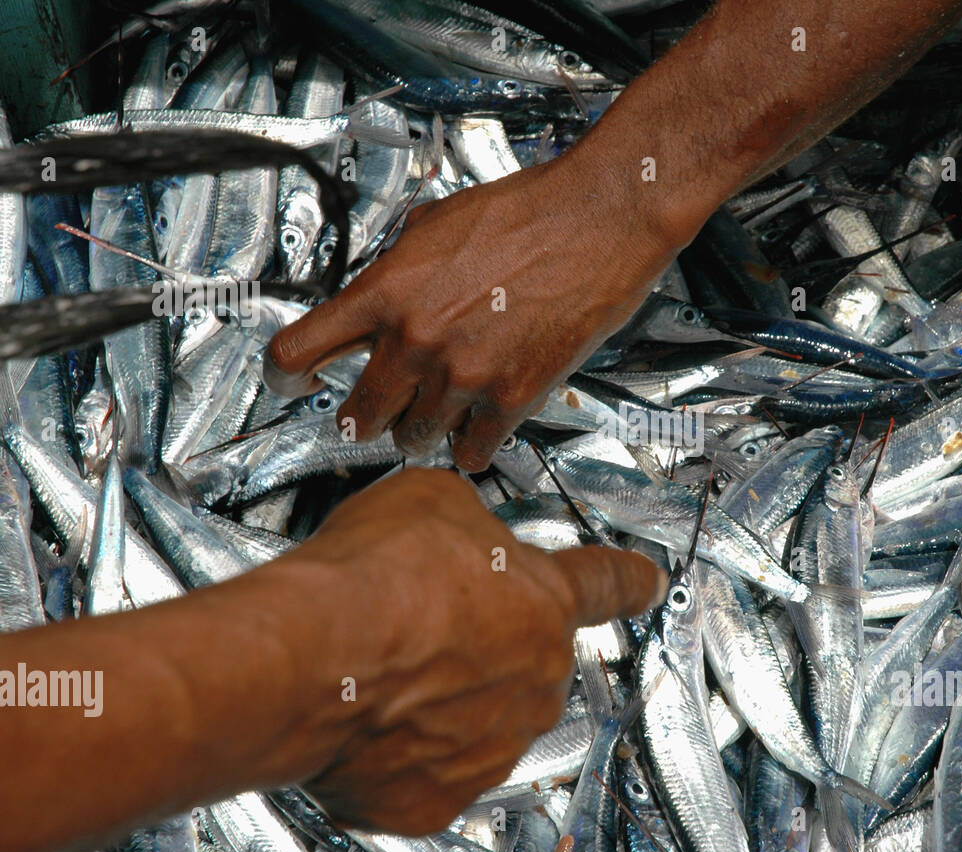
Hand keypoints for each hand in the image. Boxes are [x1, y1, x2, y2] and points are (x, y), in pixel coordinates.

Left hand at [265, 150, 682, 470]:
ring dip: (424, 430)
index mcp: (385, 292)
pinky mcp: (512, 399)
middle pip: (358, 415)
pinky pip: (471, 452)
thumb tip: (379, 299)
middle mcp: (414, 341)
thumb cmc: (527, 212)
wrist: (598, 219)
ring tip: (442, 412)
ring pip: (415, 438)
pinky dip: (471, 447)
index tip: (291, 384)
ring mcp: (462, 376)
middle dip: (367, 417)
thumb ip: (397, 270)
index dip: (285, 376)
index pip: (298, 351)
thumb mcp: (436, 225)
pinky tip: (479, 429)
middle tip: (378, 413)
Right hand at [282, 467, 664, 836]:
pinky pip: (432, 768)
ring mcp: (494, 743)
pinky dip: (404, 749)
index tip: (644, 584)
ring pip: (483, 715)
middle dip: (486, 641)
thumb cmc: (366, 583)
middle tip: (423, 624)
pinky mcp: (439, 795)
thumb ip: (472, 526)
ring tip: (385, 667)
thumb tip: (463, 534)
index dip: (628, 580)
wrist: (306, 659)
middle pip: (528, 656)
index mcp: (546, 600)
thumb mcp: (433, 501)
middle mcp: (536, 677)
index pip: (607, 583)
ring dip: (447, 696)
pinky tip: (370, 715)